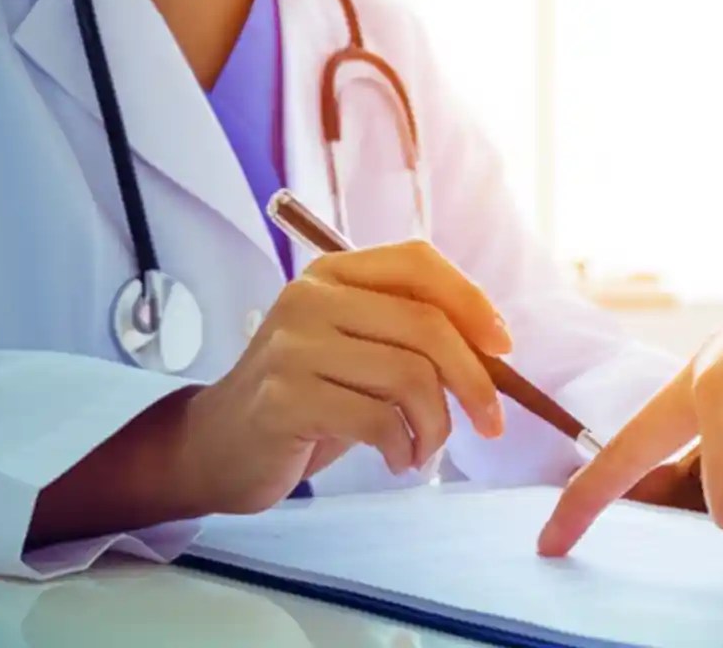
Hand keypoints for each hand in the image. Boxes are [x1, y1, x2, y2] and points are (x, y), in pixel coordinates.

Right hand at [178, 240, 510, 513]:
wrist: (219, 446)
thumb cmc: (307, 397)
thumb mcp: (358, 348)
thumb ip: (411, 334)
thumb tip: (494, 347)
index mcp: (332, 273)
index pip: (418, 262)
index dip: (472, 301)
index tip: (504, 347)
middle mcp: (309, 298)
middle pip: (426, 326)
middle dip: (475, 381)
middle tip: (491, 423)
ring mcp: (292, 346)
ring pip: (409, 377)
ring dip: (436, 426)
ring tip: (425, 449)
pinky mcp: (284, 398)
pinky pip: (378, 420)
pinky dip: (404, 448)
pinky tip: (398, 460)